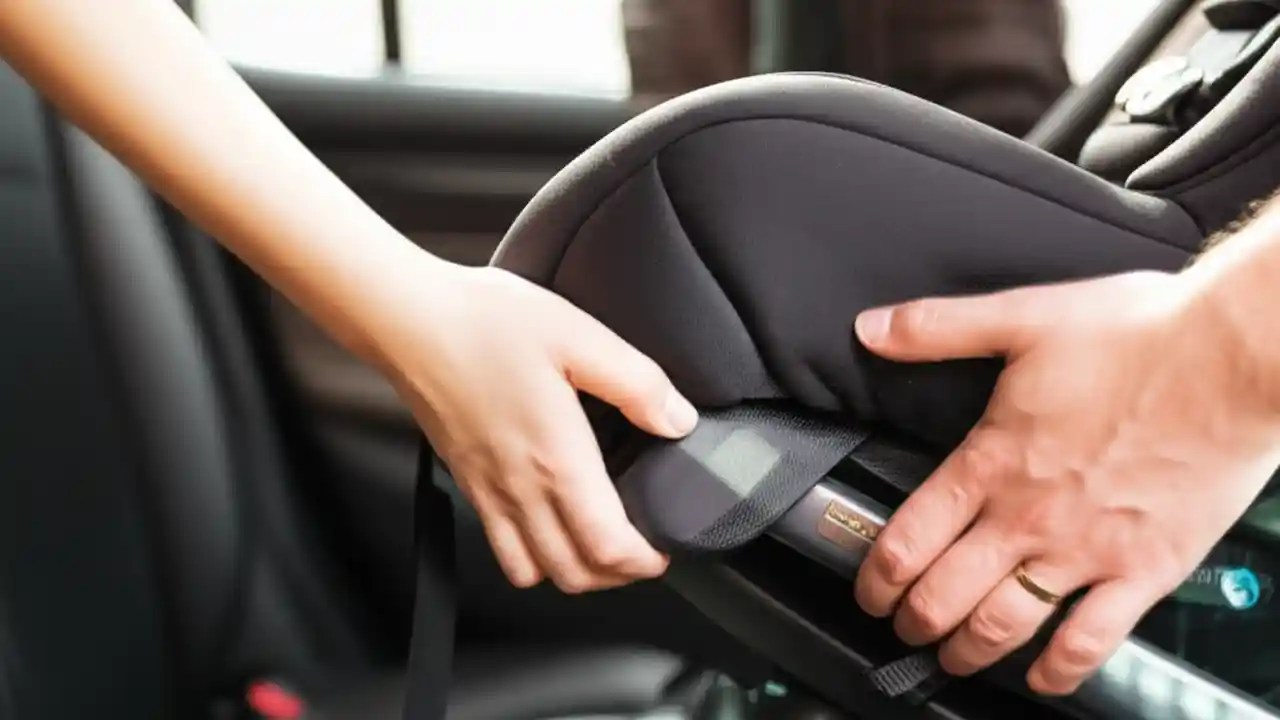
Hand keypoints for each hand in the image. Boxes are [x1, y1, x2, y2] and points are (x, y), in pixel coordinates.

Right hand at [380, 263, 697, 593]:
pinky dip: (533, 557)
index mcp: (556, 459)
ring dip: (576, 571)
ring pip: (536, 571)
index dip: (645, 561)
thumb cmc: (485, 321)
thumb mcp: (579, 335)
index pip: (608, 547)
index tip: (667, 546)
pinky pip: (502, 549)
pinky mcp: (467, 482)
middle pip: (576, 574)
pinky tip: (549, 523)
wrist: (407, 319)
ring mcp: (488, 492)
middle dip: (618, 575)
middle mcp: (521, 489)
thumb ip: (638, 383)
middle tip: (644, 548)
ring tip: (600, 543)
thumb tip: (679, 420)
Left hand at [852, 270, 1279, 694]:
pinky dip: (1060, 669)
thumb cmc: (1139, 335)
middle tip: (901, 629)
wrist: (1235, 359)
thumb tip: (871, 329)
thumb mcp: (1022, 318)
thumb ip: (937, 329)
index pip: (908, 538)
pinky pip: (1093, 639)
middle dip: (913, 620)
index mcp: (992, 461)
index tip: (868, 590)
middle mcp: (1029, 516)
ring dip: (968, 650)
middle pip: (946, 593)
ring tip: (951, 659)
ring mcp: (1086, 550)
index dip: (876, 576)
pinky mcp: (1145, 570)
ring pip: (1005, 624)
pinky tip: (1042, 678)